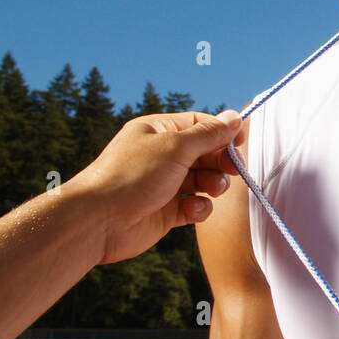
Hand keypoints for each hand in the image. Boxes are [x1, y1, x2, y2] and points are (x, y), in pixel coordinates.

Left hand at [68, 110, 246, 264]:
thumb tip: (234, 117)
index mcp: (158, 131)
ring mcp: (163, 184)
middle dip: (221, 161)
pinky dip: (199, 207)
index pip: (199, 124)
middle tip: (234, 168)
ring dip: (213, 184)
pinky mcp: (166, 211)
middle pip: (205, 153)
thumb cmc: (131, 176)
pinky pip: (194, 205)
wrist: (98, 221)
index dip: (222, 131)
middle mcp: (161, 156)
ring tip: (212, 189)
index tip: (241, 141)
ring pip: (203, 180)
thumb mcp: (175, 147)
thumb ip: (209, 134)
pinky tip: (192, 209)